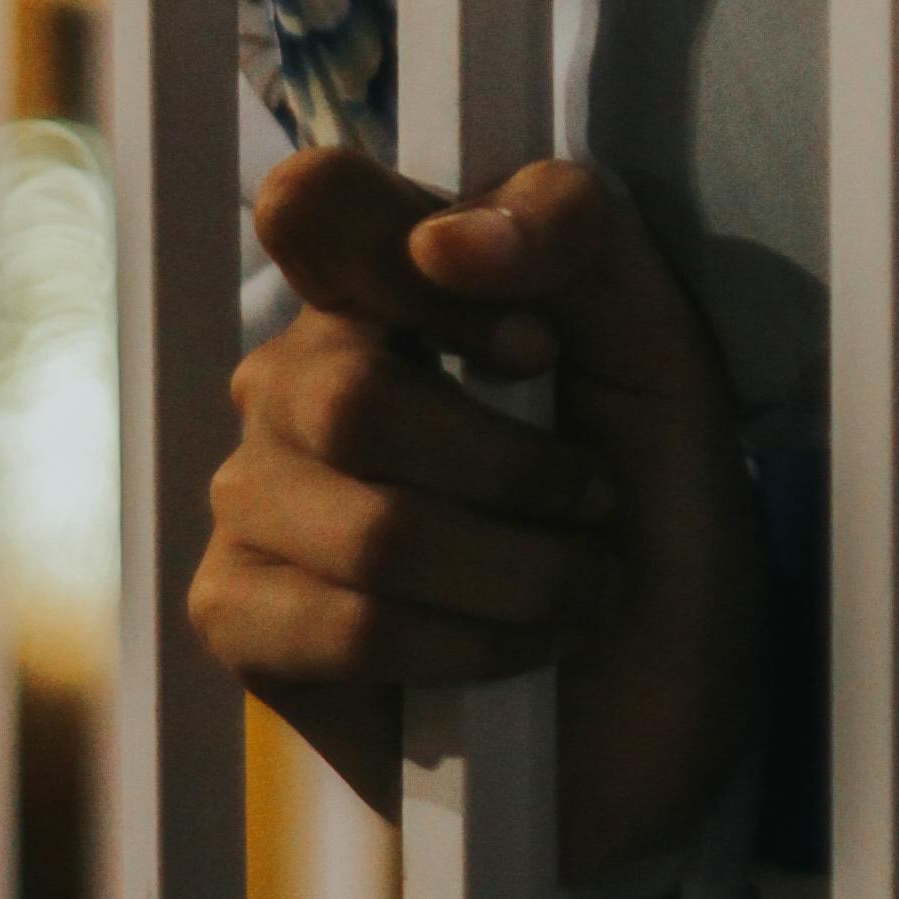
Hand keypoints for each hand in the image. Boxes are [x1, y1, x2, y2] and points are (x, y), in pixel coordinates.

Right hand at [194, 148, 763, 884]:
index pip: (316, 203)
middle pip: (349, 394)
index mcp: (388, 280)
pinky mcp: (238, 614)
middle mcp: (299, 371)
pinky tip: (506, 651)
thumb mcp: (660, 344)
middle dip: (516, 472)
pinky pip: (346, 624)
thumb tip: (447, 238)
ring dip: (519, 573)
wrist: (658, 695)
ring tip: (574, 590)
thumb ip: (576, 236)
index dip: (415, 271)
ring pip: (368, 526)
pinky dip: (468, 645)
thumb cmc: (655, 504)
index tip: (537, 350)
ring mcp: (256, 492)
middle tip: (594, 503)